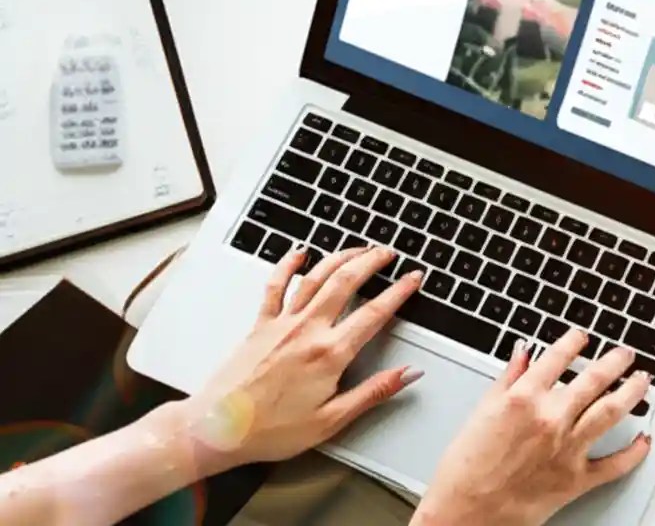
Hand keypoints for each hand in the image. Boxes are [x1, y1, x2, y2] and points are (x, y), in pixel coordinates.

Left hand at [178, 246, 423, 473]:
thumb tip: (409, 374)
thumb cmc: (272, 430)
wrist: (217, 429)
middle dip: (371, 260)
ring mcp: (281, 323)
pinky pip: (275, 285)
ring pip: (316, 276)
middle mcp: (307, 330)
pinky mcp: (260, 325)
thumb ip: (374, 392)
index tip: (414, 278)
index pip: (374, 313)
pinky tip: (299, 252)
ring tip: (358, 248)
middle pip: (345, 281)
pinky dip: (288, 264)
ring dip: (340, 257)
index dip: (399, 291)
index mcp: (329, 354)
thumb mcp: (332, 420)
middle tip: (388, 253)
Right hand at [414, 330, 651, 525]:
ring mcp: (567, 448)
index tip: (583, 336)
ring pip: (611, 411)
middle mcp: (551, 418)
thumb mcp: (481, 412)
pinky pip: (615, 464)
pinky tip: (644, 440)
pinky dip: (634, 452)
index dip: (574, 341)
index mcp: (524, 398)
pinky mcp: (576, 480)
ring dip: (632, 392)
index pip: (558, 356)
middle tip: (625, 353)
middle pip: (595, 379)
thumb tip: (524, 354)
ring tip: (642, 380)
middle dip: (615, 361)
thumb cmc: (465, 469)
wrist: (465, 514)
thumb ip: (508, 379)